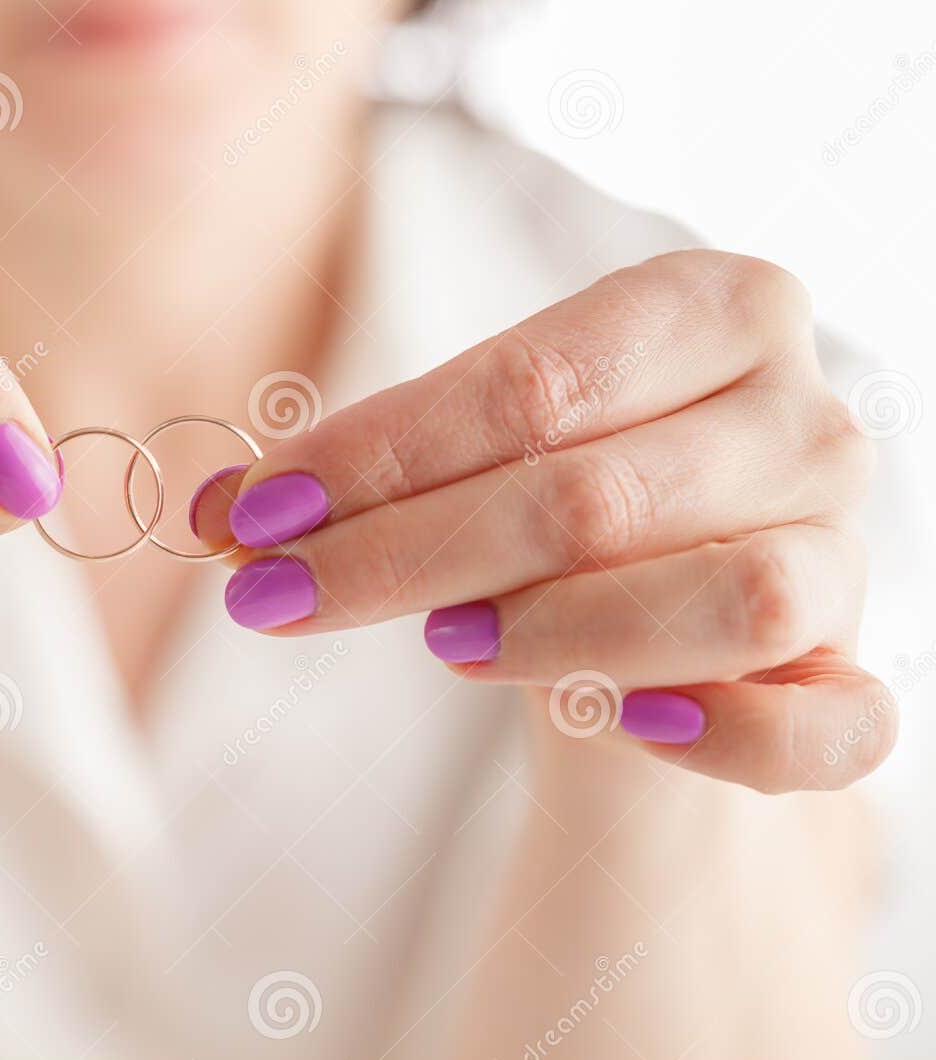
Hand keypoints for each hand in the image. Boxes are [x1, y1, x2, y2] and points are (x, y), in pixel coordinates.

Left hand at [193, 250, 894, 791]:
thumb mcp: (468, 447)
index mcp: (716, 307)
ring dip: (559, 633)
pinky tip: (623, 727)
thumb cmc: (558, 490)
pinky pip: (834, 728)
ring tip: (443, 645)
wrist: (666, 589)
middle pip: (593, 496)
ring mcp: (848, 549)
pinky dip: (731, 737)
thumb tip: (215, 512)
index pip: (531, 385)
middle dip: (404, 554)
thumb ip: (363, 468)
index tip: (247, 515)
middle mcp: (805, 414)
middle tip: (270, 596)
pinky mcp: (857, 672)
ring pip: (728, 600)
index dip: (375, 458)